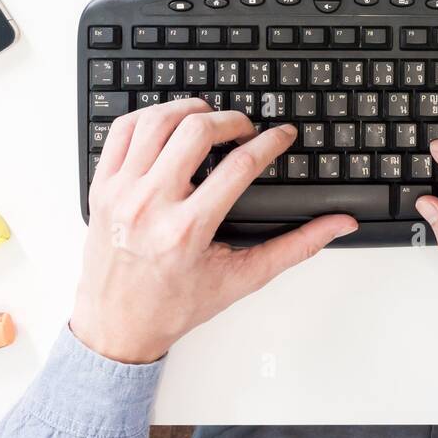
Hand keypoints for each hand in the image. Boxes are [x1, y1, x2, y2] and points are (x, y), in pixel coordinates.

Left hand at [71, 99, 356, 363]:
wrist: (116, 327)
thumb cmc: (175, 306)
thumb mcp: (242, 279)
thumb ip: (295, 247)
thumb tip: (336, 225)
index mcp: (187, 230)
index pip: (239, 164)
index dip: (270, 141)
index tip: (282, 134)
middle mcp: (150, 206)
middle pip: (196, 131)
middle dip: (232, 119)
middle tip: (246, 129)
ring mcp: (120, 193)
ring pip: (157, 121)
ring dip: (190, 111)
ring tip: (209, 120)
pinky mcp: (100, 186)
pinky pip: (122, 129)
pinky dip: (149, 117)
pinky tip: (169, 126)